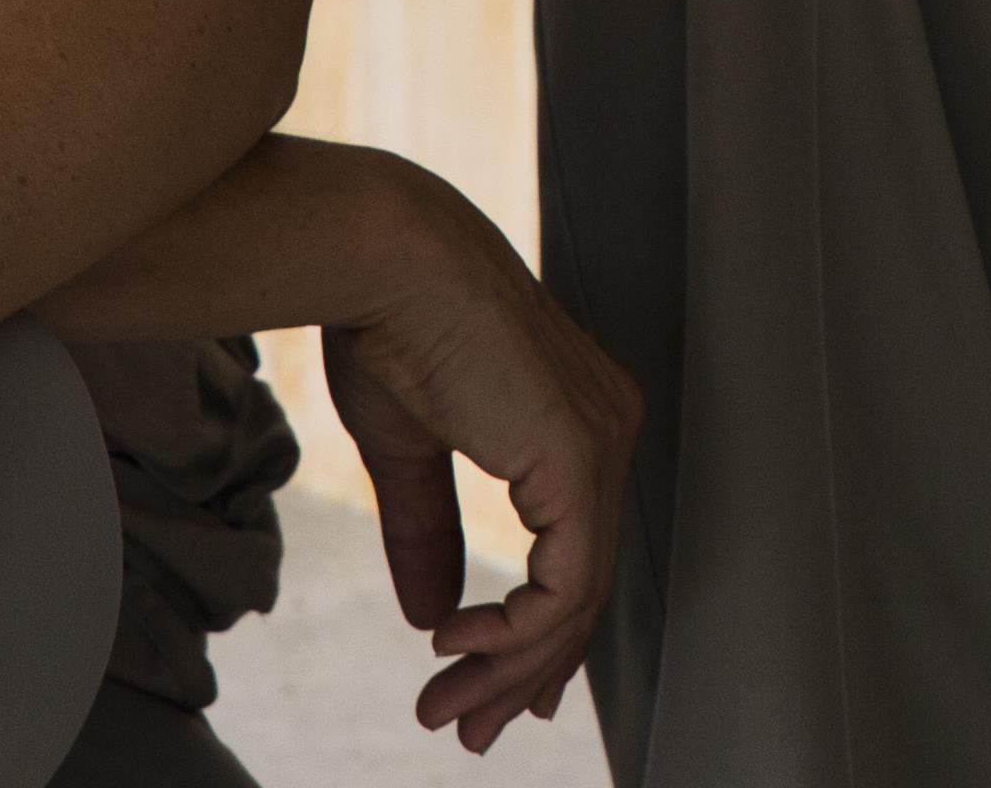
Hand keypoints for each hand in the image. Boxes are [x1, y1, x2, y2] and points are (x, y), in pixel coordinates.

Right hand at [311, 162, 642, 754]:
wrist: (384, 262)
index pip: (575, 559)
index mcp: (574, 425)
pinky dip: (515, 633)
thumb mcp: (412, 450)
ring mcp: (601, 444)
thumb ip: (429, 533)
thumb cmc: (393, 325)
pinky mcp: (578, 456)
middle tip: (462, 728)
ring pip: (576, 600)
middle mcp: (606, 433)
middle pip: (581, 590)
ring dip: (507, 669)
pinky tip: (459, 645)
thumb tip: (432, 612)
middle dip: (519, 674)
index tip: (478, 691)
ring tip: (447, 709)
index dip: (532, 638)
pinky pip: (565, 583)